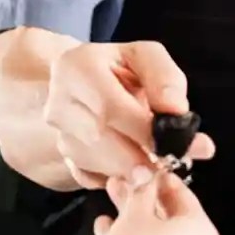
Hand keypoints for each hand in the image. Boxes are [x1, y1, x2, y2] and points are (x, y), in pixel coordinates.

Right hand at [43, 41, 214, 188]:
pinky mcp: (62, 153)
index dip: (143, 131)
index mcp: (77, 67)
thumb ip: (166, 77)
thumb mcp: (145, 56)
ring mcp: (57, 130)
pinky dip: (113, 178)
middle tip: (165, 165)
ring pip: (91, 161)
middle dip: (136, 158)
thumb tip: (176, 110)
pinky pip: (87, 176)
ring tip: (154, 165)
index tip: (171, 145)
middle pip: (97, 138)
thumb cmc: (120, 68)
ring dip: (127, 170)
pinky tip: (131, 169)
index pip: (110, 106)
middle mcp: (59, 100)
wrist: (87, 79)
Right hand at [96, 171, 219, 234]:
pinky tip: (107, 232)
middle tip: (123, 185)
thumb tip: (144, 175)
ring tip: (110, 207)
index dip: (160, 179)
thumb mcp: (136, 213)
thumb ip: (141, 191)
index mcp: (201, 230)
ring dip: (132, 220)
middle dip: (141, 200)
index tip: (144, 170)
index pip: (183, 194)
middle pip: (168, 217)